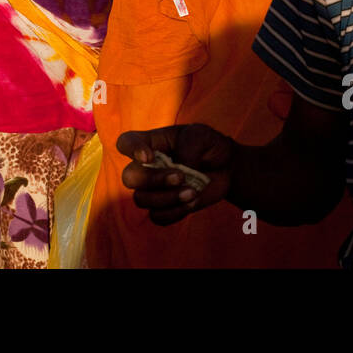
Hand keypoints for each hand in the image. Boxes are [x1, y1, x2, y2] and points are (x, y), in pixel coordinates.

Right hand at [117, 123, 234, 225]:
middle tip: (181, 176)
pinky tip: (192, 202)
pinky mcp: (165, 207)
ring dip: (167, 198)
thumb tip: (180, 170)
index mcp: (150, 143)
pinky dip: (175, 212)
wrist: (226, 168)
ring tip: (192, 192)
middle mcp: (146, 166)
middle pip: (129, 177)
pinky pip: (157, 217)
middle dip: (152, 180)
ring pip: (142, 200)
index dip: (131, 150)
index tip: (148, 156)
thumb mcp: (201, 135)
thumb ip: (187, 148)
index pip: (126, 143)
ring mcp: (154, 189)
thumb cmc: (208, 145)